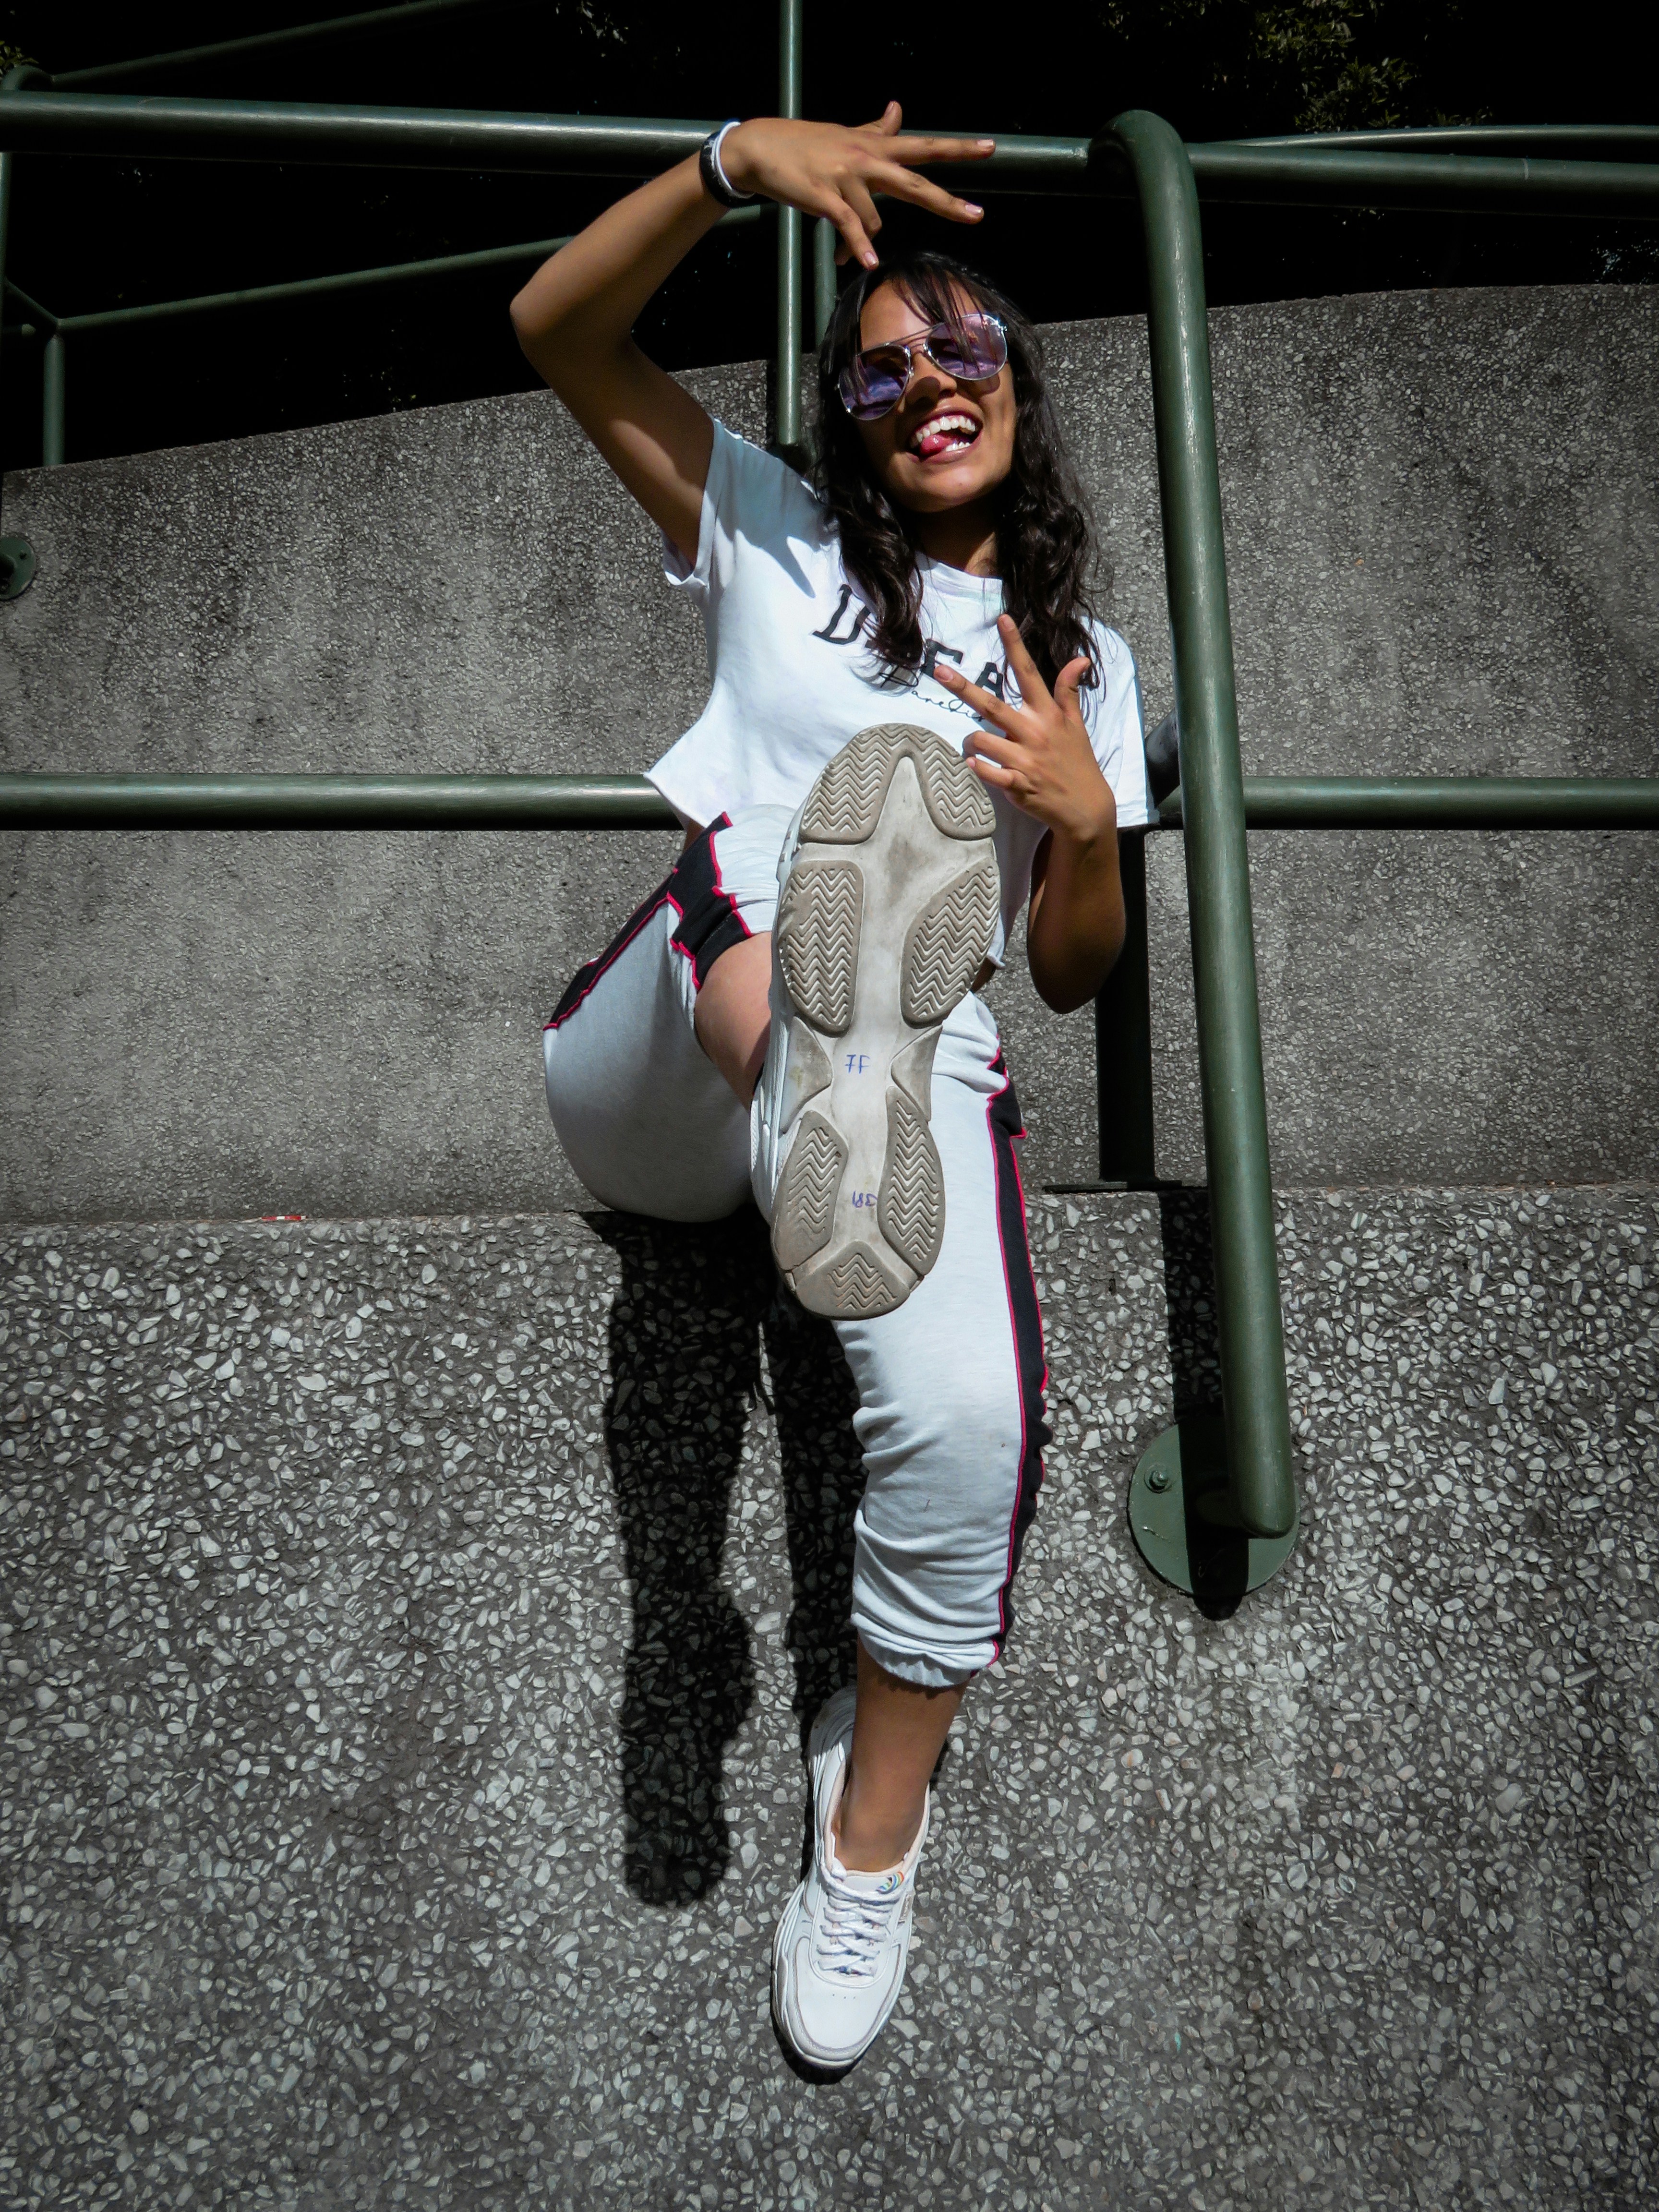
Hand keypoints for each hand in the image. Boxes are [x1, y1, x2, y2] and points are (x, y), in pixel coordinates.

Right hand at [720, 103, 992, 270]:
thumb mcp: (847, 135)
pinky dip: (857, 247)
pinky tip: (863, 264)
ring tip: (847, 256)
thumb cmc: (806, 145)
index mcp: (875, 147)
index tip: (990, 148)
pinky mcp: (825, 196)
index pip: (923, 146)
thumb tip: (898, 108)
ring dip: (862, 244)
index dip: (958, 149)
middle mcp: (866, 160)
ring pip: (874, 218)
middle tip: (978, 216)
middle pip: (915, 182)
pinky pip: (848, 226)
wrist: (762, 148)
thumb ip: (877, 129)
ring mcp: (846, 177)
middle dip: (947, 202)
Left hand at [934, 615, 1117, 847]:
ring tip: (977, 746)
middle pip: (991, 705)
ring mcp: (1024, 759)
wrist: (1085, 806)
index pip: (1028, 673)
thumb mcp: (1076, 723)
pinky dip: (977, 767)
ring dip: (971, 741)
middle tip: (939, 671)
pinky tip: (974, 763)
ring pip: (981, 740)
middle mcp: (1033, 732)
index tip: (1002, 620)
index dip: (1014, 645)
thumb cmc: (1076, 760)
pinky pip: (987, 772)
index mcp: (1047, 714)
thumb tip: (1079, 658)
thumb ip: (1069, 690)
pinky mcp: (1016, 784)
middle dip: (963, 687)